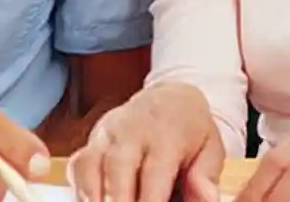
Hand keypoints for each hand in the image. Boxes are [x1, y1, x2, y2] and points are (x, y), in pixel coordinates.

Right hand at [69, 82, 224, 201]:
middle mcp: (131, 130)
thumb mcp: (210, 149)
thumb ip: (206, 176)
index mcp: (166, 134)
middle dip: (118, 200)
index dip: (150, 201)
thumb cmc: (191, 132)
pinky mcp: (92, 140)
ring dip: (93, 195)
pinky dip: (81, 188)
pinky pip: (78, 164)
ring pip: (91, 164)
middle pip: (117, 167)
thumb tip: (208, 200)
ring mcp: (108, 133)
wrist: (170, 99)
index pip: (154, 172)